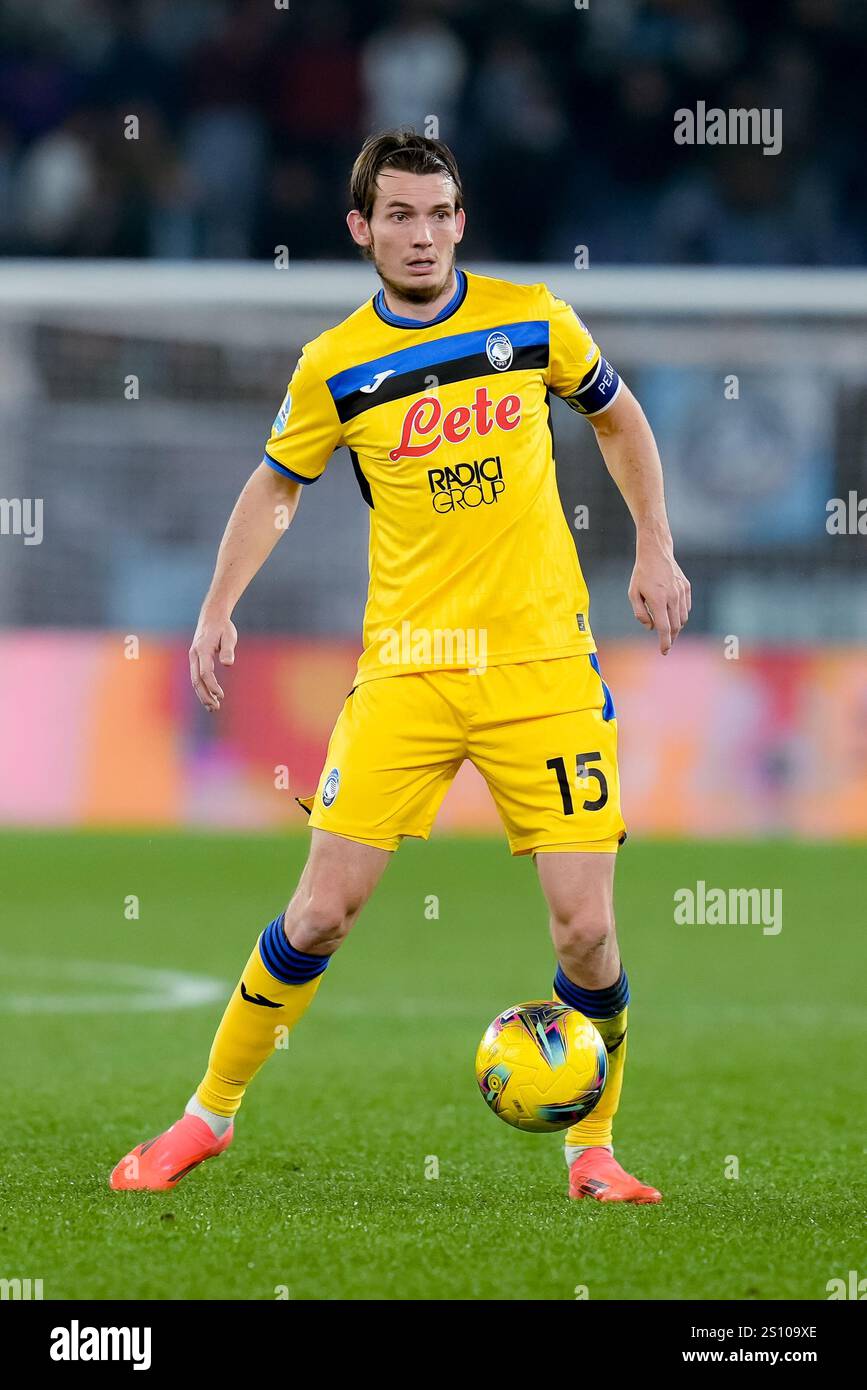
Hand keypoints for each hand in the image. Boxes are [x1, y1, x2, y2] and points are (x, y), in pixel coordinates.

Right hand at [189, 613, 237, 710]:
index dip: (212, 685)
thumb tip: (228, 664)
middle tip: (216, 708)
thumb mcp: (229, 635)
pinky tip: (210, 698)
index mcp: (202, 649)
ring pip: (194, 680)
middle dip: (205, 695)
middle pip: (196, 680)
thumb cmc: (223, 627)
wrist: (212, 617)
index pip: (205, 672)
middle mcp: (194, 654)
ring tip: (213, 708)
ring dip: (202, 695)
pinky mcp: (195, 660)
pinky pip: (196, 677)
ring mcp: (193, 657)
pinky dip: (202, 688)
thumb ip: (228, 650)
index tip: (221, 696)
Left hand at [628, 538, 690, 654]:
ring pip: (683, 618)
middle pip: (676, 626)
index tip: (664, 651)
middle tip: (666, 644)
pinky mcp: (686, 587)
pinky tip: (672, 613)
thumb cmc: (641, 574)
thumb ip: (640, 613)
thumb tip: (650, 627)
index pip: (664, 628)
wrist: (656, 553)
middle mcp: (672, 597)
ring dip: (676, 627)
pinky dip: (680, 615)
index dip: (665, 642)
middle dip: (671, 638)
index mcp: (657, 600)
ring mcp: (681, 592)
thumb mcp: (633, 594)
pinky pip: (686, 607)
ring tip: (668, 629)